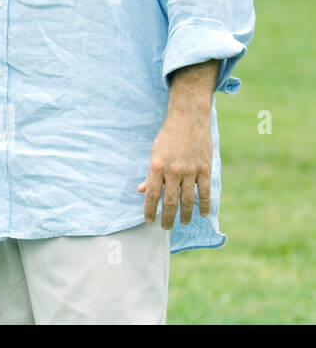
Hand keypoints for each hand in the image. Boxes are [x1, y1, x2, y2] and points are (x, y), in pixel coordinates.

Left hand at [139, 107, 212, 229]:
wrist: (188, 119)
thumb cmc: (168, 136)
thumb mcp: (154, 153)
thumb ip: (151, 174)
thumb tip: (142, 190)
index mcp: (157, 166)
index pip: (152, 194)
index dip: (149, 210)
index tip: (148, 220)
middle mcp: (173, 171)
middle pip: (169, 201)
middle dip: (167, 217)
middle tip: (165, 228)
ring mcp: (190, 171)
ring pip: (188, 199)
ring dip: (185, 214)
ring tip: (183, 222)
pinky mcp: (205, 169)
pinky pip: (205, 191)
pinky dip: (204, 205)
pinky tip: (202, 213)